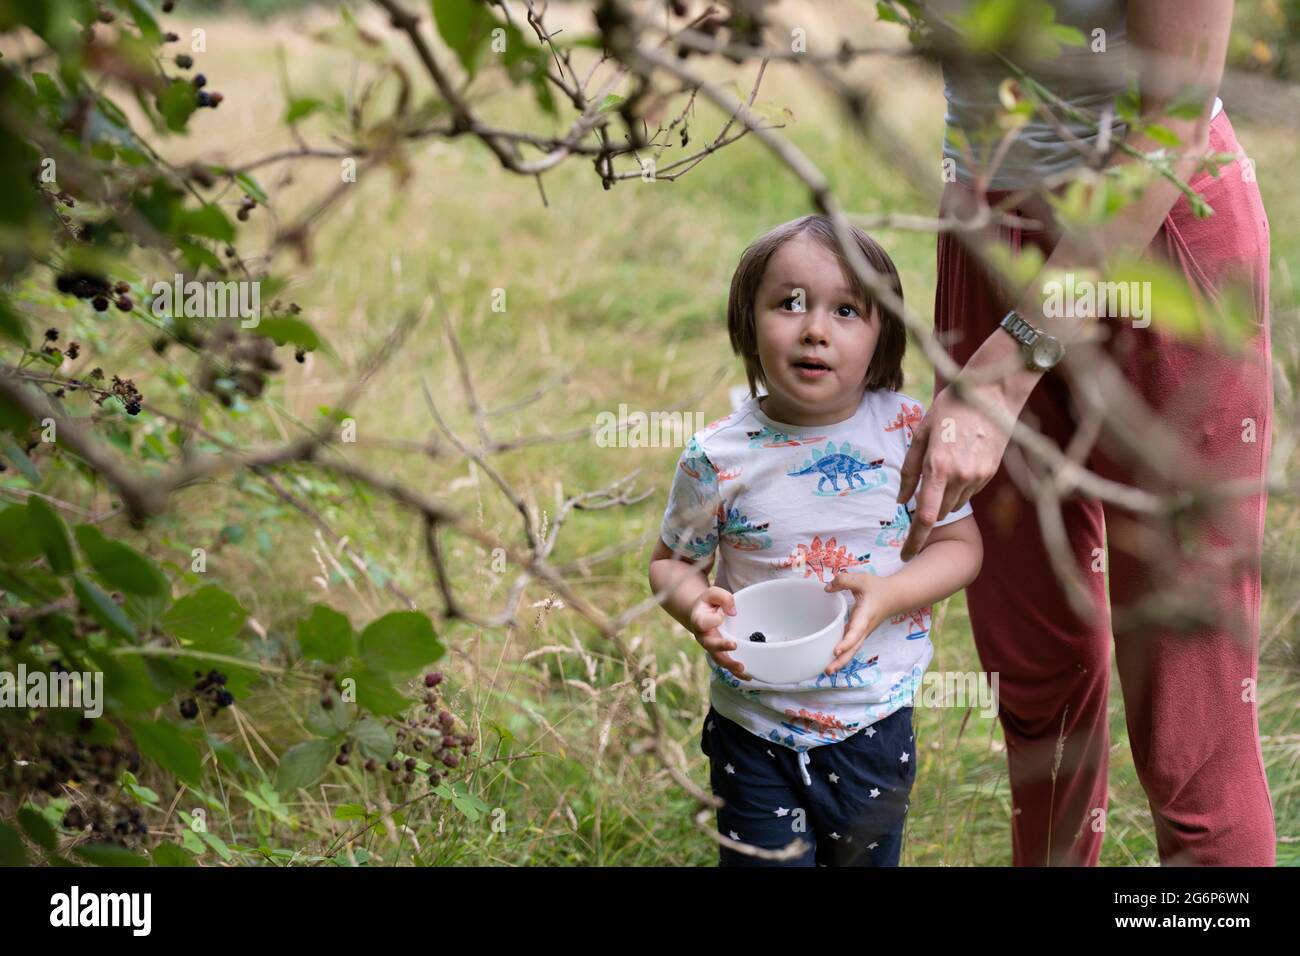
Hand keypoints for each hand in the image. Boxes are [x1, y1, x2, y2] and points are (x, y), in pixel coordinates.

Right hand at [688, 586, 751, 680]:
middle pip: (710, 645)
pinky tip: (748, 676)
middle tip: (733, 646)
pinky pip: (727, 664)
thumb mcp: (713, 593)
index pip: (702, 623)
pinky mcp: (720, 653)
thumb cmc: (709, 603)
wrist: (701, 614)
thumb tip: (733, 612)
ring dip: (730, 665)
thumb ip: (723, 598)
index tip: (721, 616)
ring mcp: (711, 647)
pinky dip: (736, 672)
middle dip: (721, 647)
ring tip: (742, 669)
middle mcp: (703, 636)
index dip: (711, 621)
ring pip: (718, 659)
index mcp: (699, 620)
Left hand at [822, 572, 891, 673]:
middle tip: (827, 671)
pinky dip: (843, 654)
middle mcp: (864, 628)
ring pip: (853, 650)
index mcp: (865, 616)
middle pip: (853, 649)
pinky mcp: (861, 633)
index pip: (856, 632)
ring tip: (827, 671)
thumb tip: (827, 589)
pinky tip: (830, 659)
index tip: (835, 650)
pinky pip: (852, 646)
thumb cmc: (879, 588)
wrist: (896, 596)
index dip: (846, 642)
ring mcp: (863, 632)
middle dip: (841, 661)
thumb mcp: (861, 580)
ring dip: (841, 661)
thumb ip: (843, 580)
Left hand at [897, 377, 1015, 561]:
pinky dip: (959, 487)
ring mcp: (979, 476)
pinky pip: (969, 492)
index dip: (914, 539)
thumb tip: (900, 500)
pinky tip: (959, 462)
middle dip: (926, 511)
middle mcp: (960, 477)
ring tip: (942, 469)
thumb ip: (909, 469)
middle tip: (920, 493)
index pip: (924, 516)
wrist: (992, 393)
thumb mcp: (921, 433)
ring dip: (943, 499)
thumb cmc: (951, 407)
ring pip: (955, 504)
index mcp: (937, 467)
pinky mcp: (991, 473)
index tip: (906, 554)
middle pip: (938, 513)